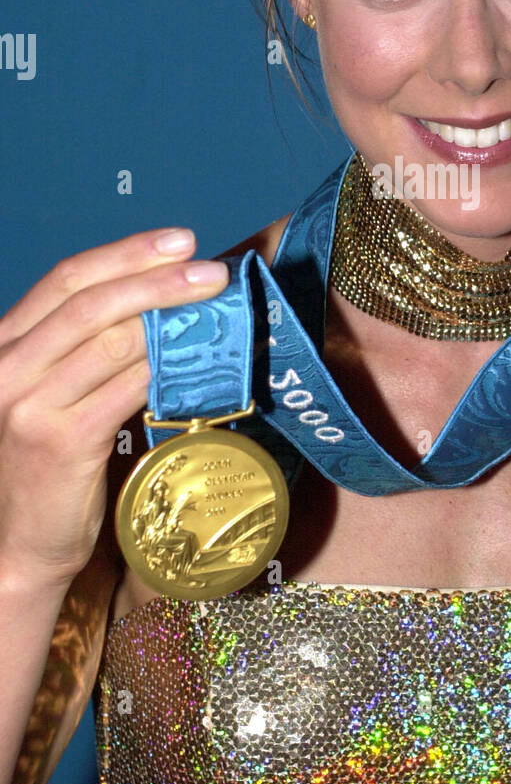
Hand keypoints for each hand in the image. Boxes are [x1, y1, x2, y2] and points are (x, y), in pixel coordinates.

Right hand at [0, 229, 229, 588]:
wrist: (23, 542)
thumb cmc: (51, 461)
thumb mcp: (57, 390)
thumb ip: (91, 346)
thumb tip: (170, 298)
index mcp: (4, 343)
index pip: (66, 279)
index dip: (126, 253)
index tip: (180, 241)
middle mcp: (7, 367)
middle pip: (90, 303)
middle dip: (157, 279)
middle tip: (212, 270)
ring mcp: (29, 404)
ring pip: (112, 342)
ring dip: (172, 321)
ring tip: (216, 310)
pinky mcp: (61, 440)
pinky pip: (126, 389)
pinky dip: (166, 369)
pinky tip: (197, 361)